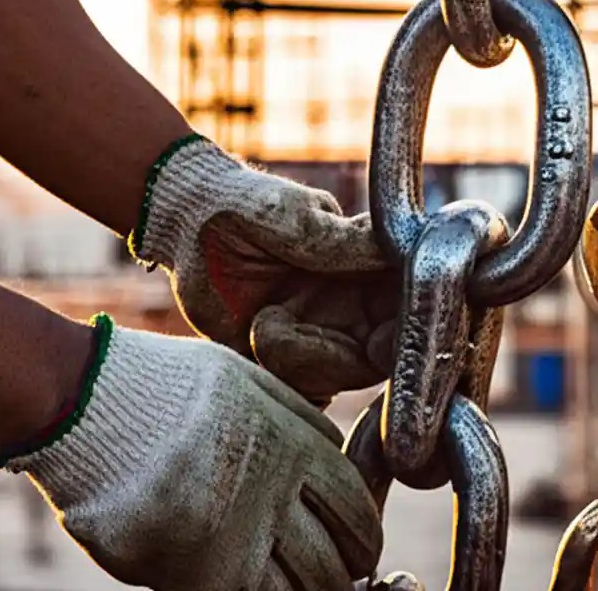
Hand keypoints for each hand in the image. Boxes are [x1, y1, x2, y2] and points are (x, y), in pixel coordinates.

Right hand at [0, 316, 381, 589]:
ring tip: (292, 584)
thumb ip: (295, 417)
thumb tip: (332, 450)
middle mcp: (274, 495)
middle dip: (339, 575)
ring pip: (293, 590)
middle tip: (335, 578)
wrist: (87, 403)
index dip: (364, 536)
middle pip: (332, 560)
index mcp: (293, 447)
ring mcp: (234, 537)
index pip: (356, 509)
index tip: (361, 549)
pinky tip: (238, 581)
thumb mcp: (246, 381)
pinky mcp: (193, 572)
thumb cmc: (163, 387)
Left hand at [130, 136, 397, 401]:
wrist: (188, 227)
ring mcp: (320, 335)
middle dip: (340, 356)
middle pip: (379, 357)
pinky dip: (279, 371)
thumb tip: (400, 249)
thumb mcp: (299, 219)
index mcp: (370, 269)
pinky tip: (256, 335)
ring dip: (302, 358)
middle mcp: (353, 307)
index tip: (379, 339)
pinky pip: (301, 389)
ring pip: (338, 377)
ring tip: (264, 323)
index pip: (409, 307)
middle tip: (301, 336)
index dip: (406, 331)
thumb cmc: (249, 207)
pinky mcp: (285, 359)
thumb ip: (346, 242)